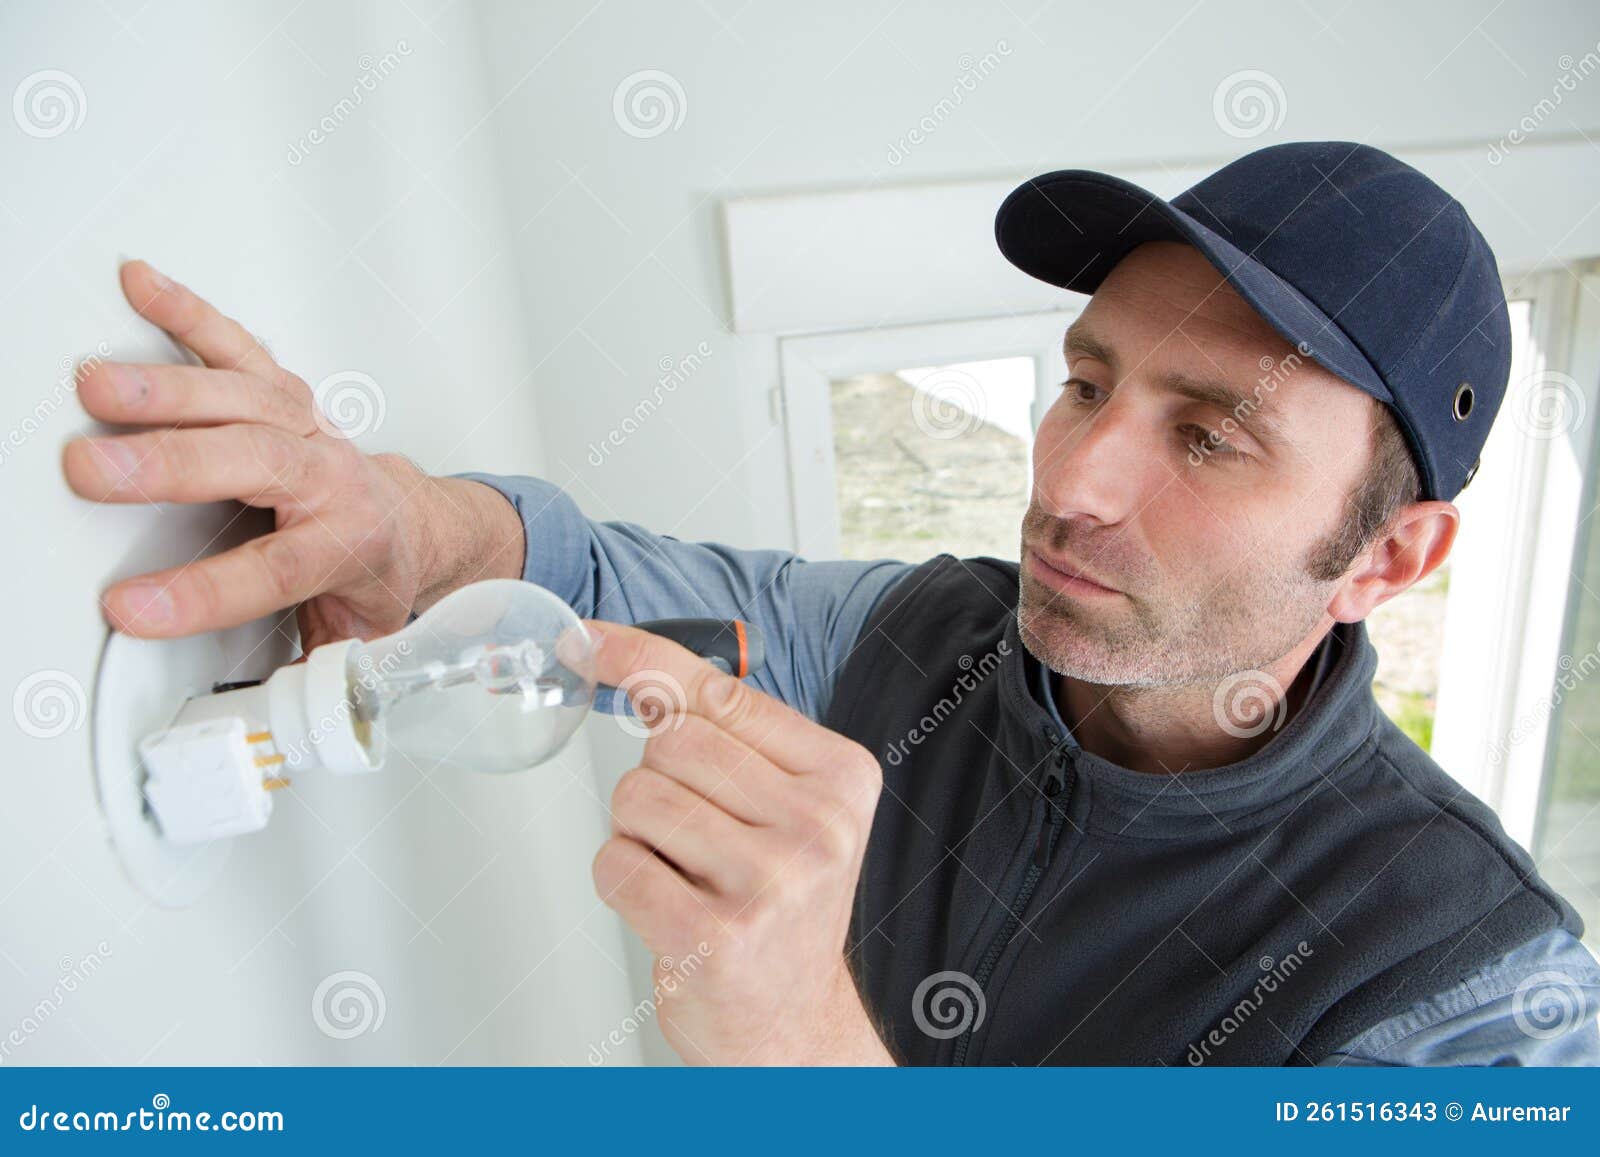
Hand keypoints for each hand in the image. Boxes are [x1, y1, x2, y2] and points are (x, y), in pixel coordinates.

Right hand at [62, 261, 524, 649]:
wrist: (417, 523)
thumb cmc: (375, 577)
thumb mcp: (354, 644)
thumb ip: (308, 677)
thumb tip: (260, 729)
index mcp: (350, 546)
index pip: (273, 571)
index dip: (200, 593)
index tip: (128, 610)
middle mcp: (330, 477)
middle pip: (251, 463)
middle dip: (168, 466)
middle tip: (89, 473)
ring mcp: (305, 427)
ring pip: (241, 399)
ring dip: (164, 388)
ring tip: (93, 385)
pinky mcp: (282, 393)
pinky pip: (236, 347)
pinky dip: (187, 313)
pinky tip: (139, 284)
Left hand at [586, 618, 892, 1065]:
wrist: (793, 1027)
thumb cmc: (778, 906)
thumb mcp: (784, 807)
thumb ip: (725, 732)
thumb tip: (634, 659)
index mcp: (841, 778)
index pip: (722, 694)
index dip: (644, 660)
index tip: (590, 639)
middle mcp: (818, 826)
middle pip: (670, 743)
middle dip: (657, 783)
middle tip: (696, 837)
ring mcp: (772, 884)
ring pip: (637, 799)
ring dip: (637, 835)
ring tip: (686, 875)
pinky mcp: (716, 938)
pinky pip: (616, 864)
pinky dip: (622, 880)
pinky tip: (669, 909)